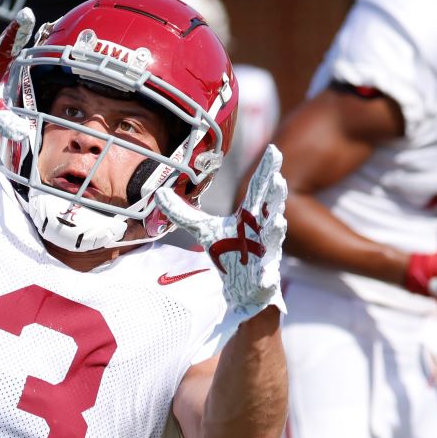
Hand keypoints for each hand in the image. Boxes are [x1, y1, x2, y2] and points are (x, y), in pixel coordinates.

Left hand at [154, 145, 288, 319]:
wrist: (242, 288)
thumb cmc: (228, 251)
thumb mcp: (202, 229)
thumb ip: (182, 212)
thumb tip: (159, 194)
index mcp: (250, 215)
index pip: (259, 187)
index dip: (267, 169)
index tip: (273, 149)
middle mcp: (262, 229)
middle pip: (272, 207)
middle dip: (276, 194)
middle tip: (278, 179)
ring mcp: (266, 253)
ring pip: (274, 238)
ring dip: (277, 230)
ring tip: (278, 221)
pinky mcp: (265, 276)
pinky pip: (267, 276)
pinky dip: (267, 276)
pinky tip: (267, 277)